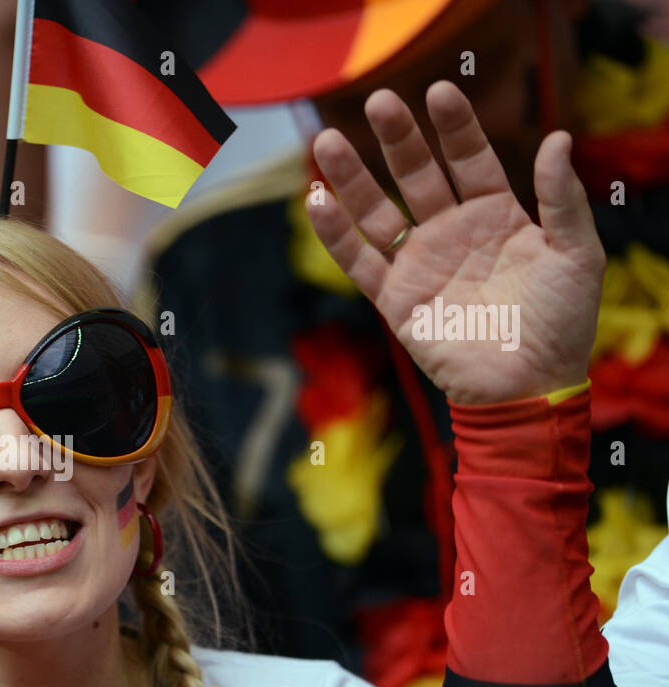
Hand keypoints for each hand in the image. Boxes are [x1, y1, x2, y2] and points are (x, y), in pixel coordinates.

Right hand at [306, 81, 604, 404]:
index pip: (471, 160)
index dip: (455, 127)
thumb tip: (557, 138)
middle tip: (379, 102)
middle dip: (398, 140)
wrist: (529, 386)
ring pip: (378, 212)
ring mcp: (420, 265)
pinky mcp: (395, 299)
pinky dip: (335, 234)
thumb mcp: (577, 253)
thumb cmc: (561, 323)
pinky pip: (359, 261)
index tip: (439, 92)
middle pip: (418, 176)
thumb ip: (563, 198)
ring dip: (352, 178)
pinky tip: (317, 200)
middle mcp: (453, 234)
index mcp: (497, 217)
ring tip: (329, 141)